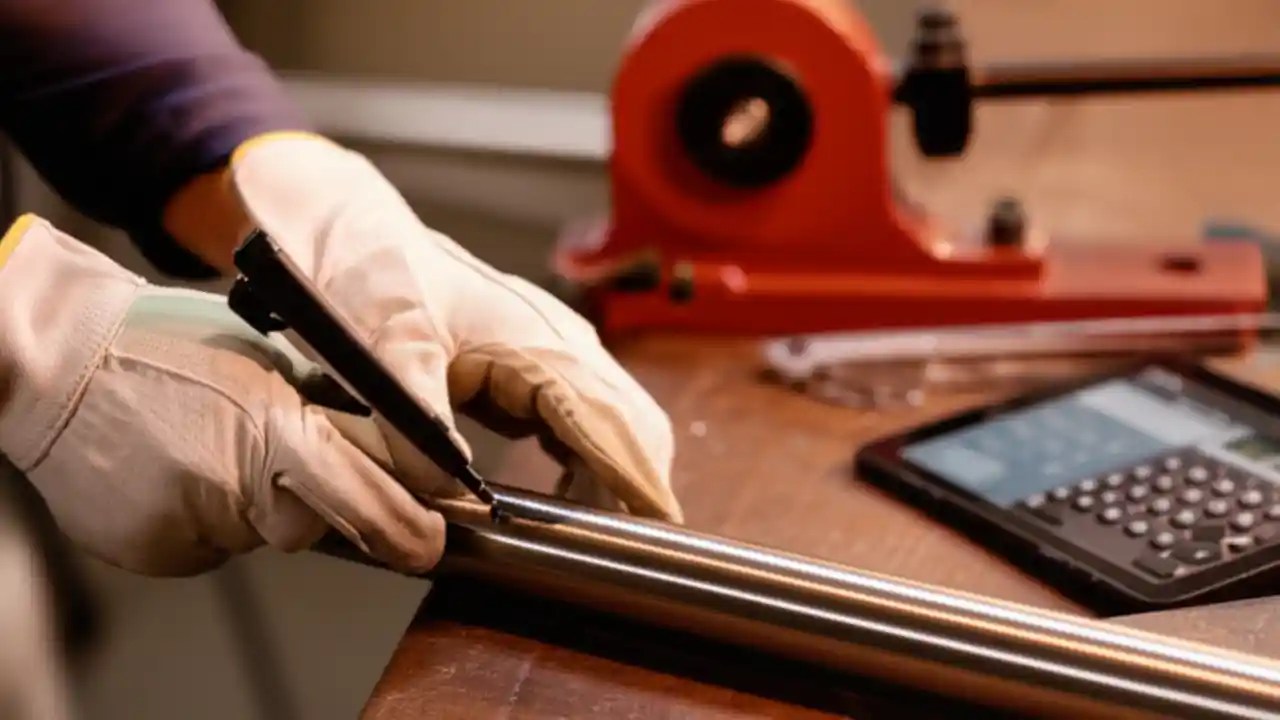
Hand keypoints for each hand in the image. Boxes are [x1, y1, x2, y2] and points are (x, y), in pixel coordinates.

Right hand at [0, 216, 444, 575]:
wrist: (58, 363)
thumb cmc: (167, 345)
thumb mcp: (267, 360)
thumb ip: (326, 411)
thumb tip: (392, 450)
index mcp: (277, 428)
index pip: (370, 503)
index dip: (409, 530)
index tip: (430, 538)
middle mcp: (240, 487)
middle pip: (314, 528)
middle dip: (313, 503)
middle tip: (269, 454)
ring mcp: (193, 525)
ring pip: (258, 536)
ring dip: (251, 506)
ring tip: (203, 448)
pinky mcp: (154, 550)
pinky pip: (208, 547)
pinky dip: (203, 520)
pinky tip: (173, 473)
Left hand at [229, 133, 682, 521]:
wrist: (355, 234)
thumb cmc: (374, 272)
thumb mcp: (386, 344)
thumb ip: (414, 420)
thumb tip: (443, 490)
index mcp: (540, 341)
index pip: (616, 424)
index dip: (640, 484)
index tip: (658, 538)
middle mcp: (564, 345)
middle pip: (636, 428)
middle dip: (637, 490)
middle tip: (616, 555)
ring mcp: (555, 355)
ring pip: (617, 427)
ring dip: (614, 481)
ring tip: (588, 538)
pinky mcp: (536, 368)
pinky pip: (584, 423)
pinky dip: (587, 465)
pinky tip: (562, 499)